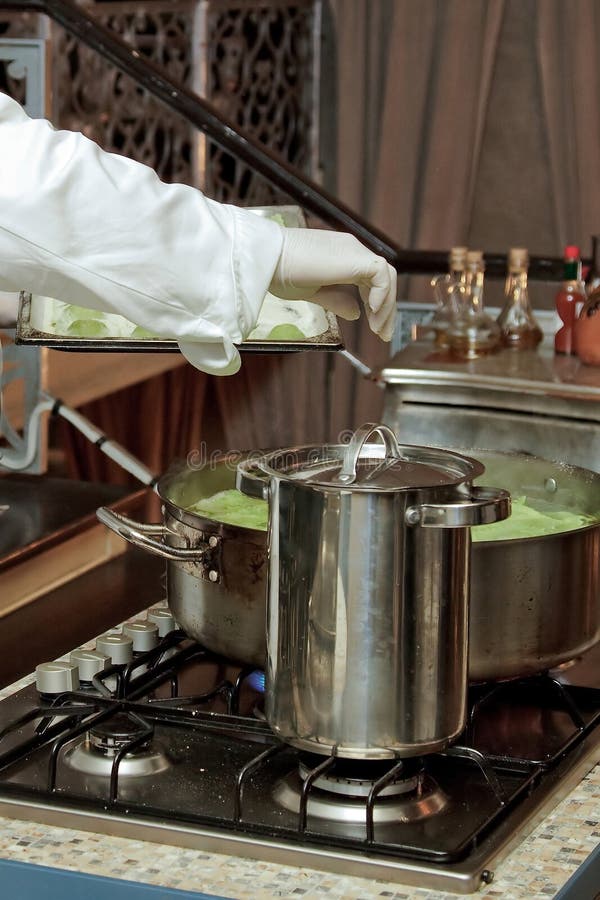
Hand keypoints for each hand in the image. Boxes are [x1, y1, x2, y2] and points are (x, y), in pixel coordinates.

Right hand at [269, 228, 396, 340]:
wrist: (268, 259)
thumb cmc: (280, 273)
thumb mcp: (313, 291)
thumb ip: (337, 300)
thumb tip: (356, 313)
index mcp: (342, 256)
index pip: (371, 280)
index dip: (376, 304)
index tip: (375, 326)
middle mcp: (352, 250)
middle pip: (383, 279)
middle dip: (387, 309)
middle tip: (383, 334)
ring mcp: (355, 251)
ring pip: (387, 277)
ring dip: (386, 306)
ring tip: (377, 329)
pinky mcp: (356, 257)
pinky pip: (381, 275)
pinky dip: (382, 295)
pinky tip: (372, 312)